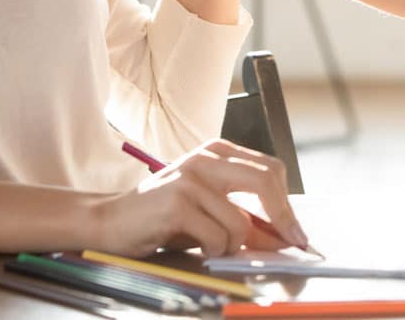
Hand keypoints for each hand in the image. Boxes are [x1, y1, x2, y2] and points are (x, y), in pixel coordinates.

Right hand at [90, 139, 305, 257]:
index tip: (296, 232)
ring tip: (211, 247)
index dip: (287, 204)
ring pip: (241, 222)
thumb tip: (283, 237)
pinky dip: (214, 252)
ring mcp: (191, 177)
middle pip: (266, 180)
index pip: (270, 170)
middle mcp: (206, 157)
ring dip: (233, 247)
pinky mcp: (177, 202)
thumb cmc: (162, 218)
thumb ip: (244, 218)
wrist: (108, 221)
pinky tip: (196, 247)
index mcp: (217, 152)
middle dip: (284, 218)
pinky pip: (218, 237)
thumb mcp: (208, 212)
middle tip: (292, 244)